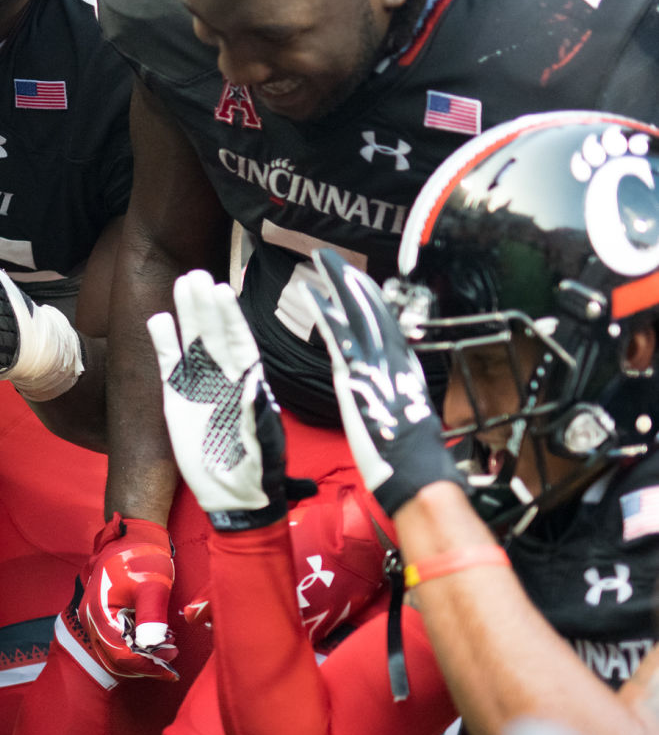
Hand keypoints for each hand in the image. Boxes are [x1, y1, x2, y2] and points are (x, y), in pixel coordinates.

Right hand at [75, 515, 178, 679]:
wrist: (135, 534)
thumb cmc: (144, 557)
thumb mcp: (153, 587)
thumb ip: (151, 618)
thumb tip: (152, 647)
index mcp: (100, 613)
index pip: (121, 654)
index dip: (147, 664)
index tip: (171, 665)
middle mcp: (91, 617)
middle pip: (115, 657)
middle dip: (144, 663)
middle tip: (171, 659)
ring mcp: (93, 615)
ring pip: (113, 650)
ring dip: (139, 655)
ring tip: (165, 649)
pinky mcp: (101, 612)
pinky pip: (114, 639)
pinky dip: (134, 645)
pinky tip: (154, 639)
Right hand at [148, 270, 290, 530]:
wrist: (231, 495)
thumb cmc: (255, 469)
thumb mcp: (260, 443)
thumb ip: (255, 414)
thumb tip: (253, 385)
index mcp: (249, 383)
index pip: (239, 343)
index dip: (231, 318)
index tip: (223, 292)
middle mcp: (224, 377)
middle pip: (215, 333)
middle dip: (207, 305)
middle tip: (196, 276)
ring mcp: (199, 384)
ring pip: (192, 341)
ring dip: (188, 313)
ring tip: (182, 283)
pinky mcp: (176, 398)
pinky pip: (168, 364)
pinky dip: (163, 342)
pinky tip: (157, 320)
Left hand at [306, 250, 460, 515]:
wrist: (421, 477)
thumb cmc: (417, 461)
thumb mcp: (412, 419)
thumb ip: (399, 398)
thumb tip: (388, 391)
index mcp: (405, 371)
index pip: (386, 325)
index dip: (369, 299)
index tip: (355, 279)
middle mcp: (393, 363)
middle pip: (372, 311)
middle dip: (351, 281)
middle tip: (330, 257)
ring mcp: (377, 368)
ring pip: (358, 316)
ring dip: (338, 285)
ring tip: (322, 261)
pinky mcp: (359, 380)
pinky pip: (341, 340)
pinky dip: (328, 316)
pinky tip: (313, 297)